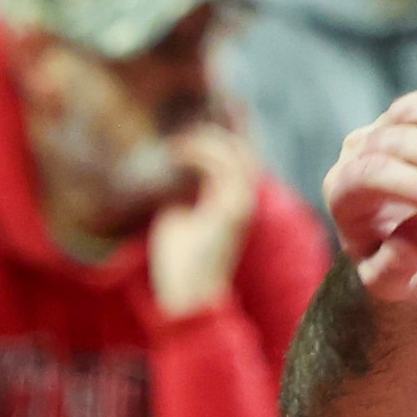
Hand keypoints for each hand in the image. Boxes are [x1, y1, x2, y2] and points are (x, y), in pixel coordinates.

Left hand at [148, 123, 264, 319]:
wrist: (187, 296)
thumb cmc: (179, 263)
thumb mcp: (179, 217)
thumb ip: (184, 193)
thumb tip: (170, 173)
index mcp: (235, 205)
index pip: (240, 160)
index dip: (225, 136)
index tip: (199, 121)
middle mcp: (244, 203)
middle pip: (246, 151)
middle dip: (221, 129)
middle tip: (189, 121)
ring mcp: (241, 206)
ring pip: (237, 154)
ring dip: (206, 140)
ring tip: (179, 141)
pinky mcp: (230, 210)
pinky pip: (221, 166)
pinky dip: (199, 153)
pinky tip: (176, 151)